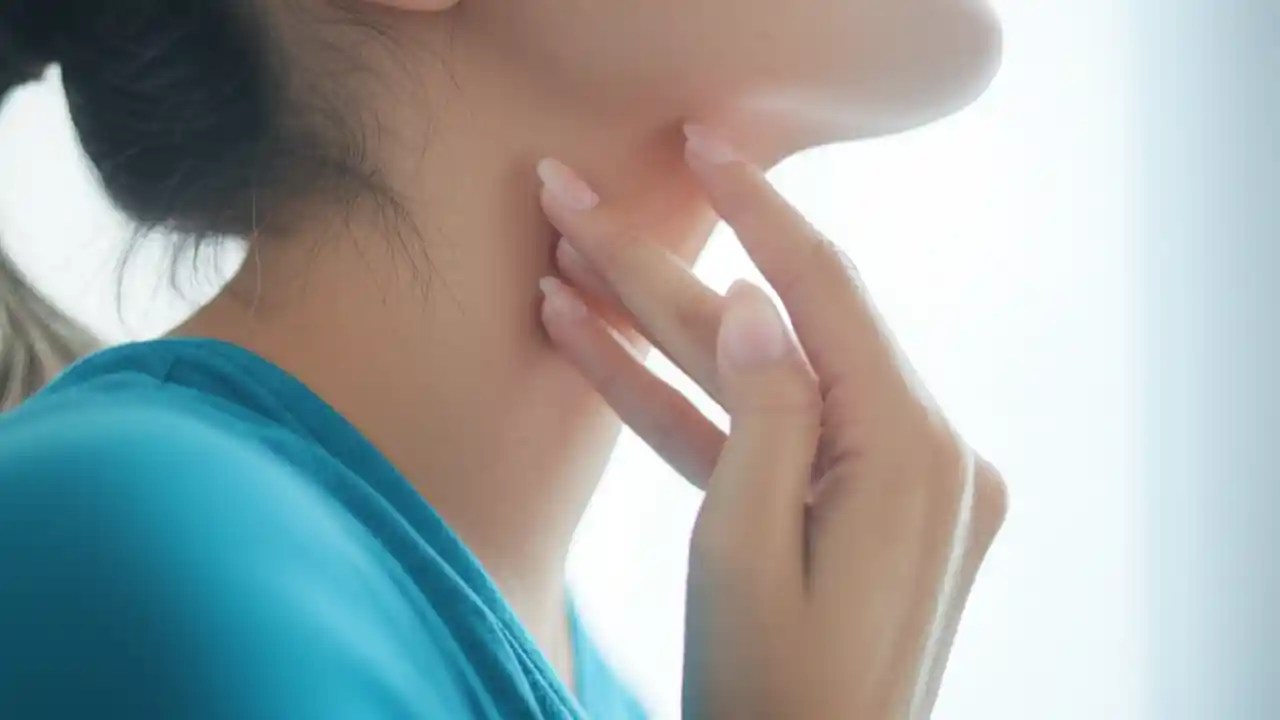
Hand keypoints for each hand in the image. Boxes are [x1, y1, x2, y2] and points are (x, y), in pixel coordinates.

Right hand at [535, 125, 1007, 718]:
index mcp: (913, 458)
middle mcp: (924, 459)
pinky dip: (691, 406)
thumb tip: (761, 302)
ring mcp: (894, 487)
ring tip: (565, 278)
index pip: (824, 292)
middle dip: (668, 275)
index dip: (754, 210)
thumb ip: (762, 415)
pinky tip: (600, 356)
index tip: (699, 143)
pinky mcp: (859, 513)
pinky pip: (767, 442)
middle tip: (578, 211)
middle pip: (779, 332)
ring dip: (661, 337)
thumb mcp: (744, 556)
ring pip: (762, 383)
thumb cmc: (775, 706)